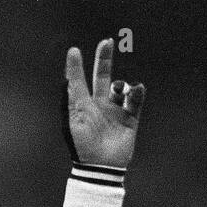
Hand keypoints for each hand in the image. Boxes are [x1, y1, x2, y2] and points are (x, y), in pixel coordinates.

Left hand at [63, 39, 144, 168]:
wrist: (101, 165)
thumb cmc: (83, 142)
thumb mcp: (76, 115)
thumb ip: (74, 92)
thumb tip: (69, 71)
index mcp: (83, 106)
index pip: (79, 81)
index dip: (76, 66)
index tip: (74, 50)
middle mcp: (99, 105)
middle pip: (102, 77)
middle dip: (104, 59)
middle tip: (106, 42)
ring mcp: (115, 110)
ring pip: (120, 87)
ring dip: (120, 85)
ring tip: (120, 91)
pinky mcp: (130, 118)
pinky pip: (136, 100)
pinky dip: (136, 92)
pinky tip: (135, 90)